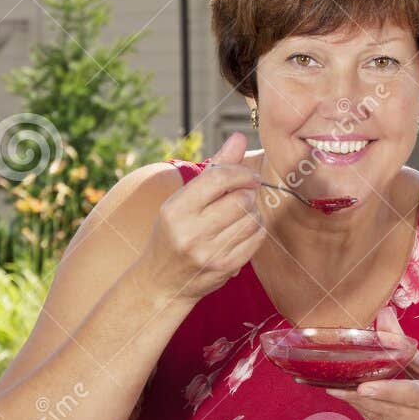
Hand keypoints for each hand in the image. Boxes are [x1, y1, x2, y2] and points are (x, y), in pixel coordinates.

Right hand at [135, 131, 265, 303]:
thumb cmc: (174, 232)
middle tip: (242, 196)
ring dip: (252, 212)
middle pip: (241, 200)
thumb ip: (214, 168)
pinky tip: (243, 230)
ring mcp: (209, 253)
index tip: (249, 175)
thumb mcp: (184, 199)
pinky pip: (256, 239)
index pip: (218, 179)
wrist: (162, 282)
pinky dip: (256, 230)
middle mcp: (190, 232)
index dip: (241, 172)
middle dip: (247, 194)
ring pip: (252, 219)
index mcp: (175, 209)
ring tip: (240, 214)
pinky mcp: (226, 268)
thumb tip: (239, 137)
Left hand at [327, 307, 418, 419]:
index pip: (413, 395)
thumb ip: (407, 348)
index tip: (361, 387)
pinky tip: (356, 401)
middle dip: (361, 397)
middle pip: (391, 410)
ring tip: (337, 388)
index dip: (387, 391)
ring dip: (358, 404)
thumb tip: (384, 315)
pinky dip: (366, 413)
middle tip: (333, 384)